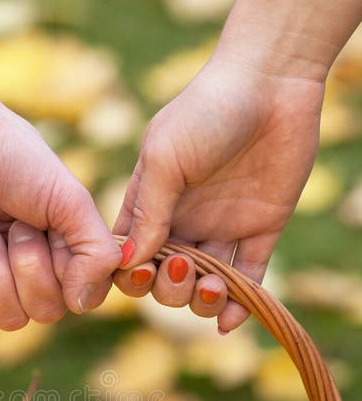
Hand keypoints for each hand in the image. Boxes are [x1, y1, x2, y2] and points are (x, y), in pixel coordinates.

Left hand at [0, 37, 120, 328]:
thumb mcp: (70, 199)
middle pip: (45, 312)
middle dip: (28, 267)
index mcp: (67, 248)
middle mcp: (35, 268)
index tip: (52, 233)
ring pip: (10, 320)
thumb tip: (83, 305)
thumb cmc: (11, 156)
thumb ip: (95, 253)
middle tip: (13, 224)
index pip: (83, 297)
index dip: (67, 273)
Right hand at [114, 54, 324, 330]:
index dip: (129, 276)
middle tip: (184, 267)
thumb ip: (147, 211)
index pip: (130, 257)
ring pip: (204, 286)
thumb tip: (128, 263)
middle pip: (165, 280)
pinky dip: (238, 305)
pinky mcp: (261, 230)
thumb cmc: (206, 110)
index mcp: (151, 205)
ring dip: (202, 300)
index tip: (139, 274)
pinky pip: (247, 279)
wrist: (273, 81)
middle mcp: (183, 222)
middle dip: (169, 289)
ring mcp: (222, 228)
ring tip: (212, 286)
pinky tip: (230, 320)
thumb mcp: (164, 158)